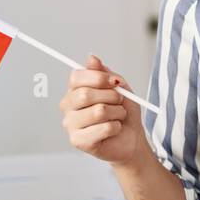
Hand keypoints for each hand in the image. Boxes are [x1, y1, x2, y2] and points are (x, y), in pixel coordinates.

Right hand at [59, 53, 144, 167]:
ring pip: (98, 111)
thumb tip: (91, 58)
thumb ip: (104, 73)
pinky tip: (114, 130)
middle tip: (119, 101)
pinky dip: (116, 127)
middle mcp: (68, 107)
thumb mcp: (118, 87)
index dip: (98, 77)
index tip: (114, 82)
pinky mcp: (78, 141)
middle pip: (85, 94)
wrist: (132, 138)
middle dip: (111, 96)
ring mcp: (71, 125)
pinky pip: (104, 128)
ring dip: (117, 113)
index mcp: (74, 90)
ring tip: (118, 117)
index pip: (76, 77)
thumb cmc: (123, 112)